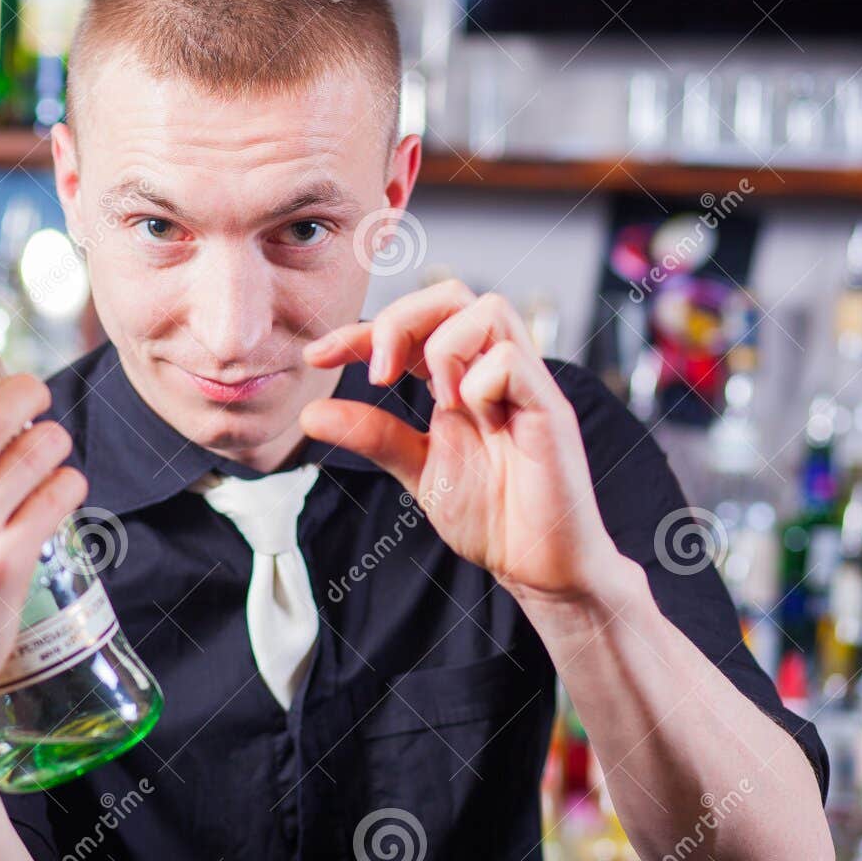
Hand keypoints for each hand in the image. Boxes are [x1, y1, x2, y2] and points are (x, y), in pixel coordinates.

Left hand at [300, 280, 628, 609]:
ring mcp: (526, 385)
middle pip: (452, 295)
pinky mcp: (550, 410)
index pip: (412, 326)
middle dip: (401, 320)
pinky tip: (473, 418)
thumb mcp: (416, 469)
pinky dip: (479, 381)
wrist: (537, 565)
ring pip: (489, 309)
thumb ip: (372, 436)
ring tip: (435, 400)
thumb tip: (311, 415)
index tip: (317, 356)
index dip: (361, 331)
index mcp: (461, 378)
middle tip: (378, 375)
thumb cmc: (493, 515)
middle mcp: (494, 370)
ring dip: (444, 347)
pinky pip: (513, 360)